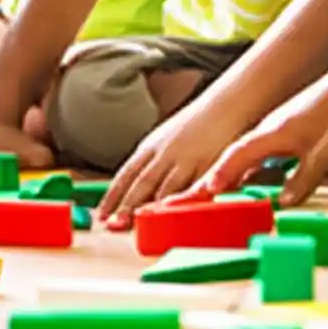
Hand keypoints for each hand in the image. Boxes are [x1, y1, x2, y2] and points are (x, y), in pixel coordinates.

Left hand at [97, 104, 249, 227]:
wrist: (226, 104)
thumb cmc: (196, 125)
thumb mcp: (166, 140)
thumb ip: (151, 163)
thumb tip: (133, 188)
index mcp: (150, 147)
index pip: (126, 174)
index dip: (113, 196)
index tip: (101, 215)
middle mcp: (165, 153)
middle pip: (142, 183)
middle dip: (126, 205)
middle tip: (113, 224)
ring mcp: (187, 160)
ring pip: (166, 187)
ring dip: (151, 208)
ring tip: (138, 225)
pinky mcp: (209, 166)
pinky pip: (194, 187)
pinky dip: (183, 202)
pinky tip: (174, 214)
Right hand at [171, 80, 327, 208]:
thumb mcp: (324, 156)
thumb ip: (302, 181)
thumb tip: (283, 203)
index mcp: (270, 135)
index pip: (236, 157)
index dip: (220, 174)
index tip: (203, 189)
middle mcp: (268, 130)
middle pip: (235, 155)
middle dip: (218, 175)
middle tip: (200, 192)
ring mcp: (276, 127)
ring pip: (247, 152)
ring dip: (233, 170)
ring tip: (221, 189)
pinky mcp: (288, 127)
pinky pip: (261, 149)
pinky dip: (252, 164)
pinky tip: (254, 175)